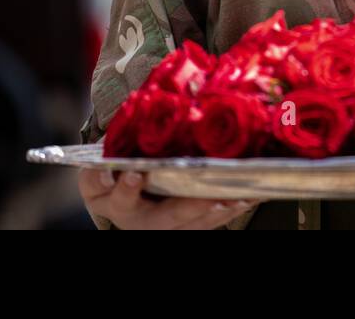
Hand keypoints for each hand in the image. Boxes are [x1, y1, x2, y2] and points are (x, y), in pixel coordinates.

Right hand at [79, 168, 261, 229]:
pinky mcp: (186, 226)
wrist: (124, 193)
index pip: (117, 196)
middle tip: (209, 199)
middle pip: (163, 218)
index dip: (126, 187)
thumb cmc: (115, 170)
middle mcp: (138, 219)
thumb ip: (110, 152)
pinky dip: (231, 209)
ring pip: (193, 225)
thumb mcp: (104, 161)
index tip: (135, 174)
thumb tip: (127, 128)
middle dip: (188, 208)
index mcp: (114, 201)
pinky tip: (250, 196)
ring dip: (217, 211)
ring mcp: (164, 227)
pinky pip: (211, 222)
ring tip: (238, 197)